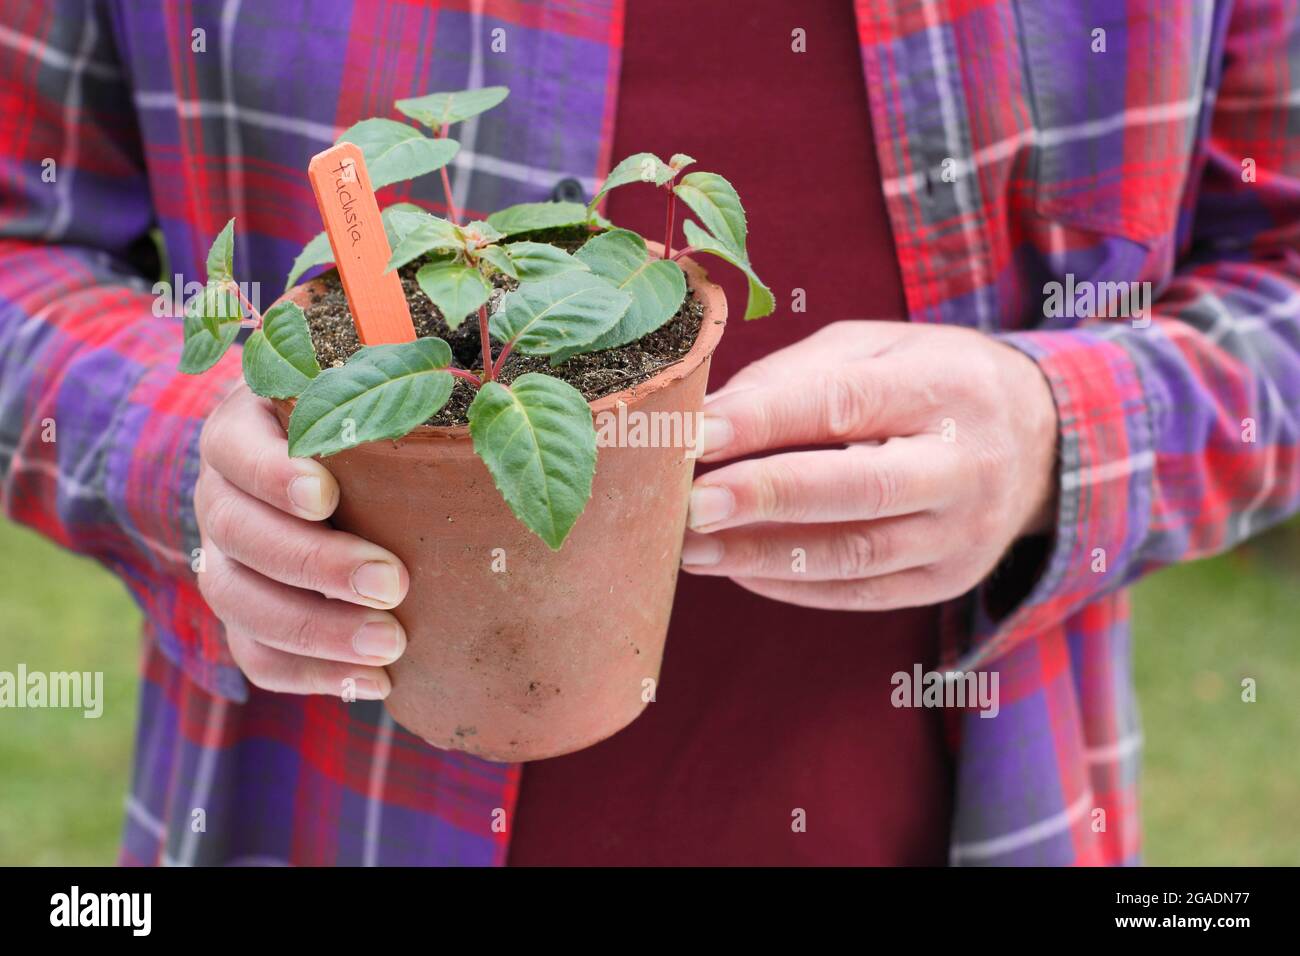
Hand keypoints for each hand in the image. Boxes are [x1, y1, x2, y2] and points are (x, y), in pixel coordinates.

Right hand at [194, 384, 409, 697]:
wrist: (352, 485)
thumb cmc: (378, 431)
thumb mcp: (380, 400)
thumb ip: (407, 412)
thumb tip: (489, 428)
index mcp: (245, 429)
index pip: (236, 449)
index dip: (272, 474)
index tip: (327, 496)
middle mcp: (220, 494)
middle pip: (238, 532)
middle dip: (316, 564)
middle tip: (391, 583)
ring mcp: (224, 559)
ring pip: (239, 601)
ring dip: (318, 631)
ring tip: (391, 645)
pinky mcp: (244, 617)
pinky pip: (255, 655)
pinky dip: (312, 675)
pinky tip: (374, 681)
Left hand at [680, 321, 1058, 610]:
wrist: (1039, 441)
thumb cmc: (927, 381)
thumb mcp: (875, 348)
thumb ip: (794, 377)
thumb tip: (708, 420)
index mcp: (945, 386)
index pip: (845, 403)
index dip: (766, 420)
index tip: (696, 433)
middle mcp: (966, 464)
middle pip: (860, 488)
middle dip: (766, 497)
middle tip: (690, 504)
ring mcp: (963, 532)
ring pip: (856, 554)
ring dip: (763, 555)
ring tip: (691, 548)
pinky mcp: (949, 580)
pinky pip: (860, 592)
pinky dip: (791, 585)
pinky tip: (738, 569)